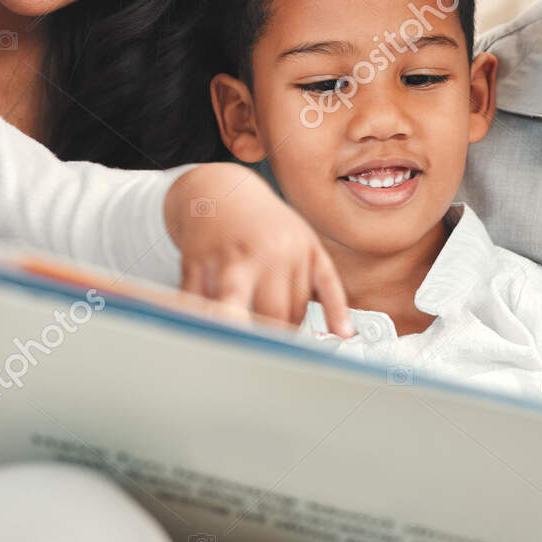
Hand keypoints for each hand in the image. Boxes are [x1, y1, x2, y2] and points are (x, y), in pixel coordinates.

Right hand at [165, 165, 352, 336]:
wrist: (220, 190)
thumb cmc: (265, 226)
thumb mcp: (305, 247)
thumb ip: (325, 289)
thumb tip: (345, 334)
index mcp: (299, 249)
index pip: (300, 309)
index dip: (292, 335)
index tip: (289, 352)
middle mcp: (267, 251)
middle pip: (273, 314)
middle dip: (268, 337)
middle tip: (261, 347)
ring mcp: (230, 255)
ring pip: (234, 306)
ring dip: (236, 330)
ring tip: (237, 348)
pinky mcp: (196, 258)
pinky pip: (196, 299)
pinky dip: (200, 319)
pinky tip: (205, 326)